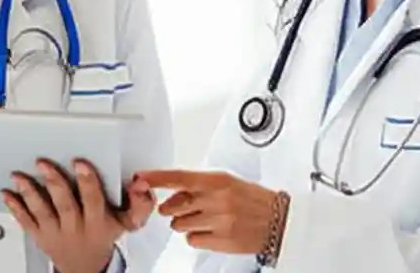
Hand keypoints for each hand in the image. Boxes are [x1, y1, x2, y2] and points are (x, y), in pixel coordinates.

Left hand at [3, 159, 155, 272]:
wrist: (85, 267)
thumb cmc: (103, 235)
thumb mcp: (126, 224)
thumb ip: (139, 204)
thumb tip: (141, 184)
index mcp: (98, 222)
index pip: (94, 200)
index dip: (87, 181)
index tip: (79, 163)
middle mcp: (76, 228)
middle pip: (65, 204)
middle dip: (54, 182)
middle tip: (43, 162)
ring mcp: (56, 233)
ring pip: (42, 212)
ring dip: (29, 193)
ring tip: (19, 176)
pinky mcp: (40, 236)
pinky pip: (25, 222)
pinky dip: (15, 207)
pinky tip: (7, 193)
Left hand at [136, 169, 280, 255]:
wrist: (279, 221)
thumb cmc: (253, 200)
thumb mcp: (227, 182)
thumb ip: (199, 185)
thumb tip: (172, 193)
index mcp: (217, 181)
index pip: (178, 178)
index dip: (156, 179)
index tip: (140, 179)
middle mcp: (215, 200)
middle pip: (173, 206)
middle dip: (173, 208)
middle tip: (187, 207)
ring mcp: (218, 221)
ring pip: (179, 224)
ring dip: (185, 223)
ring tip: (205, 219)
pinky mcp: (221, 241)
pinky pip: (192, 239)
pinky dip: (196, 236)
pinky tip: (211, 231)